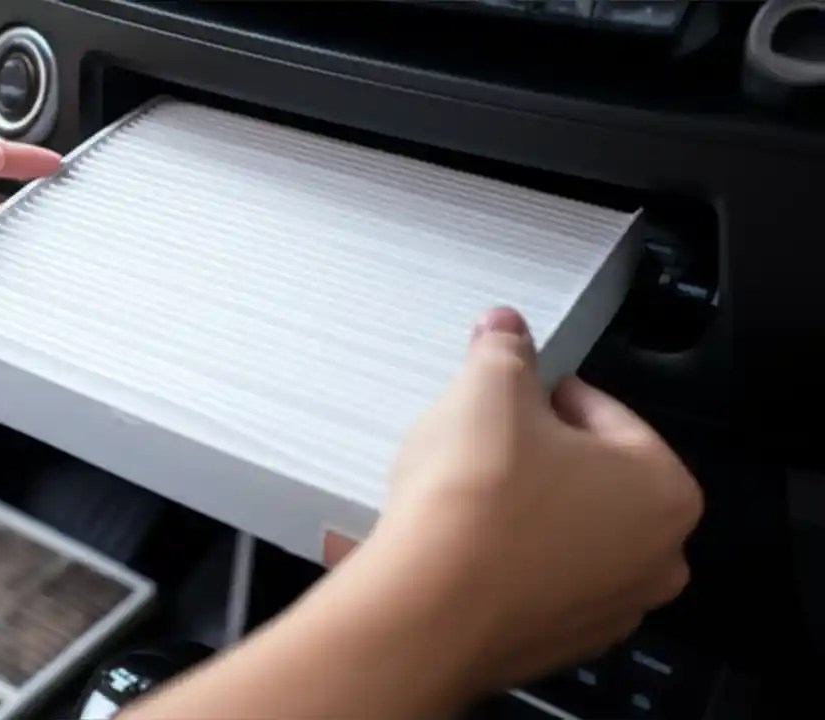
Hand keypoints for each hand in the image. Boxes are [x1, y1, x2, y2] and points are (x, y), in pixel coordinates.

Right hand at [123, 307, 701, 718]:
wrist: (426, 609)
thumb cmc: (476, 501)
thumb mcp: (489, 391)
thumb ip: (504, 350)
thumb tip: (505, 328)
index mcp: (664, 490)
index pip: (605, 414)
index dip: (545, 394)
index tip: (509, 392)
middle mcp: (653, 559)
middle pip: (589, 478)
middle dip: (537, 454)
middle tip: (481, 441)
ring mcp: (604, 610)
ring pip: (561, 532)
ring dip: (521, 507)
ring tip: (462, 492)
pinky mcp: (553, 643)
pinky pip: (531, 580)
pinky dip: (503, 558)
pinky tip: (458, 540)